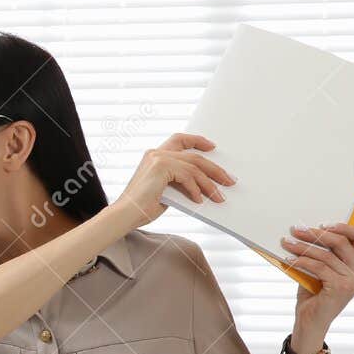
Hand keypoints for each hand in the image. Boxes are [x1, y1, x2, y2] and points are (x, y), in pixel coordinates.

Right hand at [112, 134, 233, 227]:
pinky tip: (199, 200)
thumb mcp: (166, 190)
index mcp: (154, 155)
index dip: (197, 140)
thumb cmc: (142, 207)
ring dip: (210, 183)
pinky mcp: (161, 167)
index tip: (212, 147)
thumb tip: (203, 185)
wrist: (125, 215)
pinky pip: (188, 176)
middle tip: (228, 180)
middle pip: (193, 155)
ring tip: (219, 196)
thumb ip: (180, 181)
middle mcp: (156, 153)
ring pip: (194, 166)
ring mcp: (157, 158)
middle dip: (214, 168)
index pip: (179, 139)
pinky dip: (196, 189)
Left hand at [283, 222, 353, 345]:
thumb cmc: (314, 294)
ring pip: (327, 255)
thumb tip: (307, 230)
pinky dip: (301, 261)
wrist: (310, 321)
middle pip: (343, 242)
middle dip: (317, 234)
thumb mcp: (321, 270)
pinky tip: (288, 259)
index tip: (322, 224)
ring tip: (286, 243)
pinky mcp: (342, 288)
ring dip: (303, 246)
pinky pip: (319, 267)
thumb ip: (324, 253)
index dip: (344, 227)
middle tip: (297, 229)